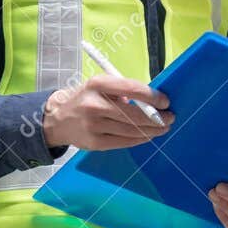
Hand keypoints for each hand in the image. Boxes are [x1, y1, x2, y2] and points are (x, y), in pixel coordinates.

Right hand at [43, 75, 172, 150]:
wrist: (58, 119)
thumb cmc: (87, 98)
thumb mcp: (100, 85)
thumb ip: (123, 90)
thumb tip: (153, 100)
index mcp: (98, 84)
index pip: (132, 89)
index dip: (152, 97)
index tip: (166, 101)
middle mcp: (94, 105)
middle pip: (134, 114)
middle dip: (157, 117)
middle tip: (170, 117)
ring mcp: (93, 126)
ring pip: (132, 130)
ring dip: (153, 130)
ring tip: (164, 127)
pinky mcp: (94, 143)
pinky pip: (124, 142)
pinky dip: (140, 138)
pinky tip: (149, 135)